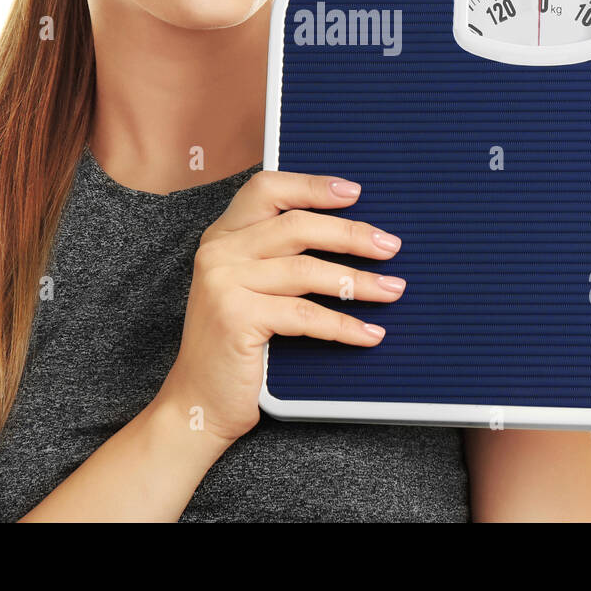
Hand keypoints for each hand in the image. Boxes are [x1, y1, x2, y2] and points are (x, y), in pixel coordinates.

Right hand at [156, 170, 405, 444]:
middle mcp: (219, 252)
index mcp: (223, 236)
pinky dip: (344, 325)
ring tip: (393, 289)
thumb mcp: (250, 289)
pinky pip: (305, 315)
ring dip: (358, 281)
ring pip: (307, 270)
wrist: (198, 404)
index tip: (355, 193)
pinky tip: (370, 334)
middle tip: (390, 246)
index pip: (267, 189)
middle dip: (351, 234)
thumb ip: (279, 258)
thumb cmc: (236, 347)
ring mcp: (224, 283)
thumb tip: (353, 236)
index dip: (312, 186)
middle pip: (297, 225)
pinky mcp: (236, 317)